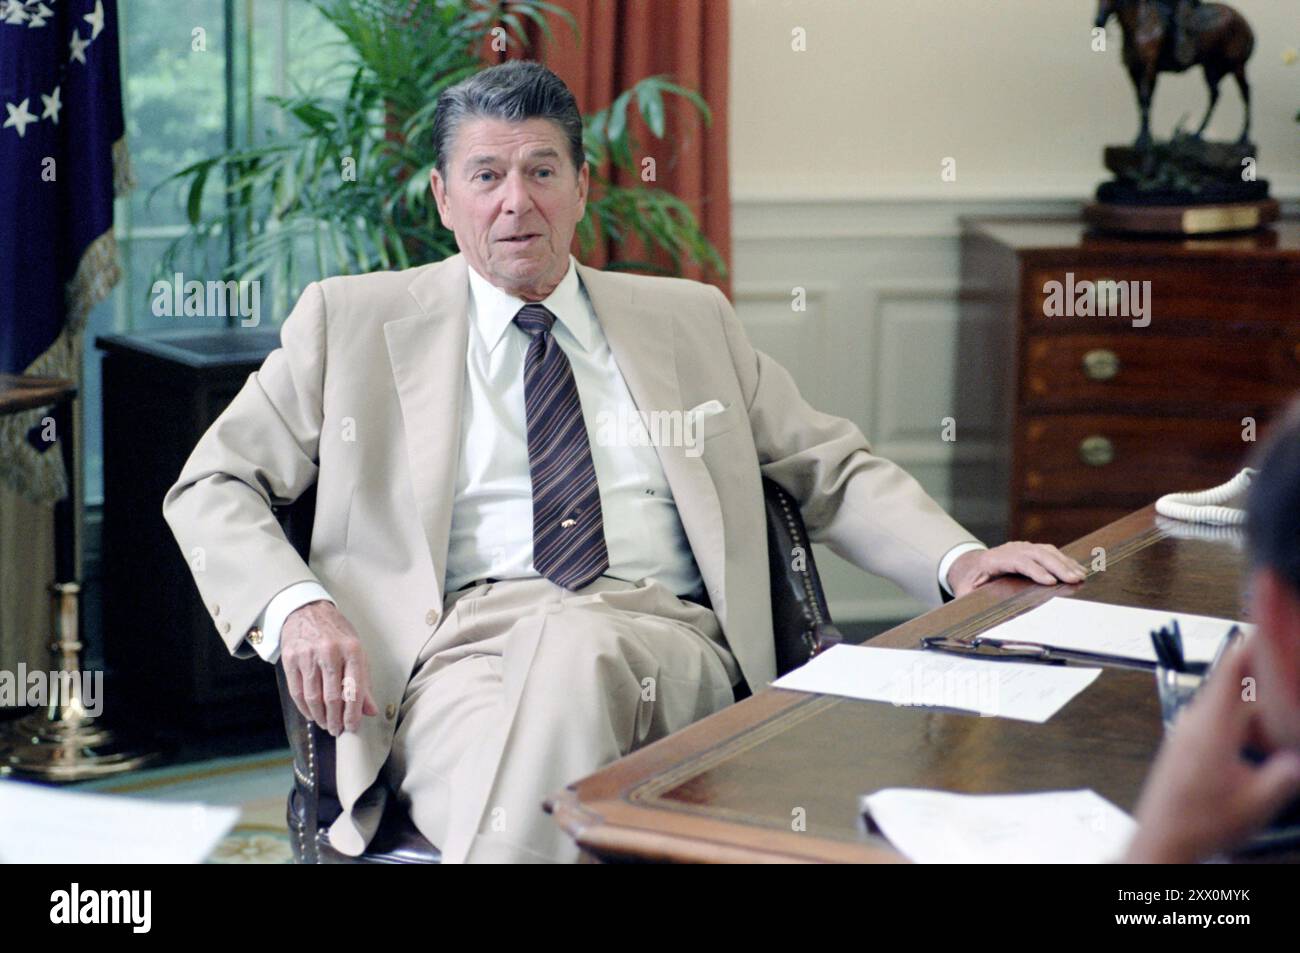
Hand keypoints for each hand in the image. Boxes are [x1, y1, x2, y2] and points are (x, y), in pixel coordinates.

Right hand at [281, 600, 379, 735]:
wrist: (306, 610)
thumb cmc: (336, 633)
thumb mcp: (355, 650)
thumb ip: (363, 681)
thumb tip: (370, 711)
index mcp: (352, 649)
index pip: (354, 689)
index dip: (353, 714)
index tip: (352, 728)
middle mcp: (330, 652)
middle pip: (332, 697)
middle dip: (335, 719)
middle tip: (337, 731)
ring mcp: (308, 655)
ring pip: (313, 697)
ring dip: (320, 717)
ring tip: (326, 725)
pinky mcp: (290, 658)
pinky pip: (297, 691)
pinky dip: (304, 708)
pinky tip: (311, 714)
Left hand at [947, 542, 1085, 596]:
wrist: (971, 565)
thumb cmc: (970, 582)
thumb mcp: (964, 592)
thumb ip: (967, 600)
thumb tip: (969, 619)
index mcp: (993, 560)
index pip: (1017, 561)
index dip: (1035, 570)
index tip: (1050, 582)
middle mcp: (1009, 549)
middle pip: (1036, 553)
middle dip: (1057, 566)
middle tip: (1074, 579)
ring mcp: (1021, 548)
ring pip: (1045, 551)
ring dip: (1064, 563)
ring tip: (1080, 576)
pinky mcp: (1031, 550)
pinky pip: (1050, 552)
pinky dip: (1065, 560)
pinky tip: (1078, 570)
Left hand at [1123, 637, 1299, 862]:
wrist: (1160, 841)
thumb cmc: (1198, 823)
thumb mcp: (1256, 802)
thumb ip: (1285, 774)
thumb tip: (1298, 757)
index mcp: (1211, 726)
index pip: (1230, 669)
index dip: (1249, 644)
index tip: (1264, 626)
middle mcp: (1193, 722)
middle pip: (1235, 690)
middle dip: (1265, 692)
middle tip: (1286, 692)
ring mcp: (1185, 732)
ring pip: (1228, 711)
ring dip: (1255, 719)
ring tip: (1276, 740)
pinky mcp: (1182, 745)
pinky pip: (1217, 725)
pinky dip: (1240, 731)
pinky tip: (1255, 755)